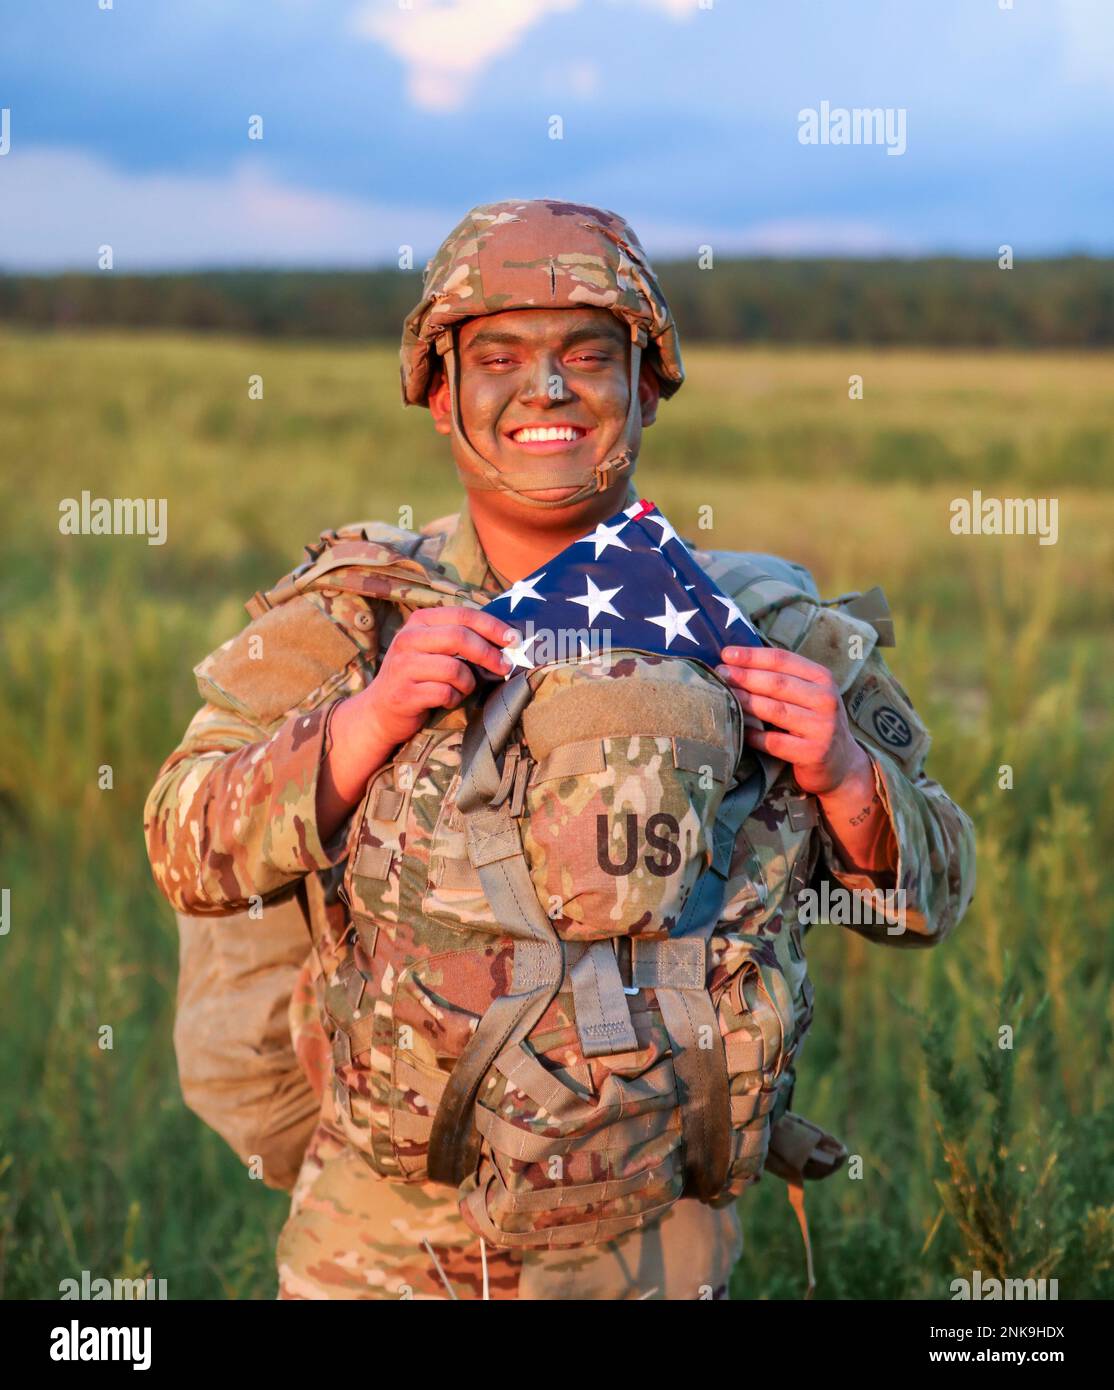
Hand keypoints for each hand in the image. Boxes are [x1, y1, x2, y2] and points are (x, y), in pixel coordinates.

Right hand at [315, 607, 520, 842]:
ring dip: (469, 682)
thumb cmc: (417, 677)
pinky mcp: (404, 693)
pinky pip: (444, 693)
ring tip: (465, 688)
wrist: (381, 711)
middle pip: (459, 637)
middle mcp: (408, 639)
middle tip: (505, 667)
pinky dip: (454, 699)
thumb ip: (460, 638)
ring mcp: (403, 666)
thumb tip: (506, 637)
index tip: (513, 639)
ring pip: (454, 668)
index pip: (462, 615)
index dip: (491, 626)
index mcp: (419, 621)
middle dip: (488, 653)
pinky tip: (448, 700)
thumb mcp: (433, 648)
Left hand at [715, 645, 871, 796]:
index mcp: (822, 679)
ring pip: (775, 710)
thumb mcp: (809, 694)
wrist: (842, 764)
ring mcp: (821, 727)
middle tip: (719, 673)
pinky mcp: (813, 753)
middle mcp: (825, 700)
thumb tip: (737, 662)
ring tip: (723, 694)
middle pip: (777, 683)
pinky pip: (774, 742)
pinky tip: (739, 729)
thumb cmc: (815, 722)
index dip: (752, 655)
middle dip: (744, 676)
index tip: (727, 654)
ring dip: (745, 701)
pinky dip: (753, 735)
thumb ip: (783, 678)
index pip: (783, 660)